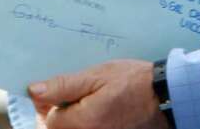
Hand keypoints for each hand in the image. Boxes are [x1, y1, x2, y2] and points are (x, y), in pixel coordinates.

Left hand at [28, 60, 164, 128]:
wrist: (165, 94)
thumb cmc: (133, 81)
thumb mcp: (97, 75)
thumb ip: (63, 85)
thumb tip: (33, 91)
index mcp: (80, 122)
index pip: (47, 119)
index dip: (50, 103)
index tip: (63, 91)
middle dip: (61, 114)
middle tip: (78, 96)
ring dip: (74, 119)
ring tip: (91, 104)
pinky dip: (86, 124)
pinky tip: (99, 113)